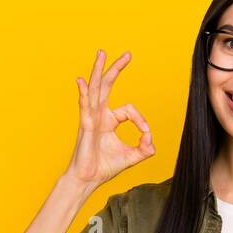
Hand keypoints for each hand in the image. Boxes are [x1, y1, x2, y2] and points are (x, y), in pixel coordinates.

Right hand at [65, 49, 154, 189]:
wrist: (88, 179)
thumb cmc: (105, 167)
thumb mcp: (133, 156)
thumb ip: (145, 148)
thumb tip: (150, 138)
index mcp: (109, 120)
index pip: (129, 110)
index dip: (141, 120)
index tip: (146, 134)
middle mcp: (99, 115)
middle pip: (107, 85)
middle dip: (116, 69)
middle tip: (128, 54)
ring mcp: (90, 118)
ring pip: (95, 89)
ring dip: (98, 70)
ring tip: (102, 53)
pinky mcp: (85, 126)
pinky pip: (84, 106)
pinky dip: (84, 93)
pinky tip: (82, 82)